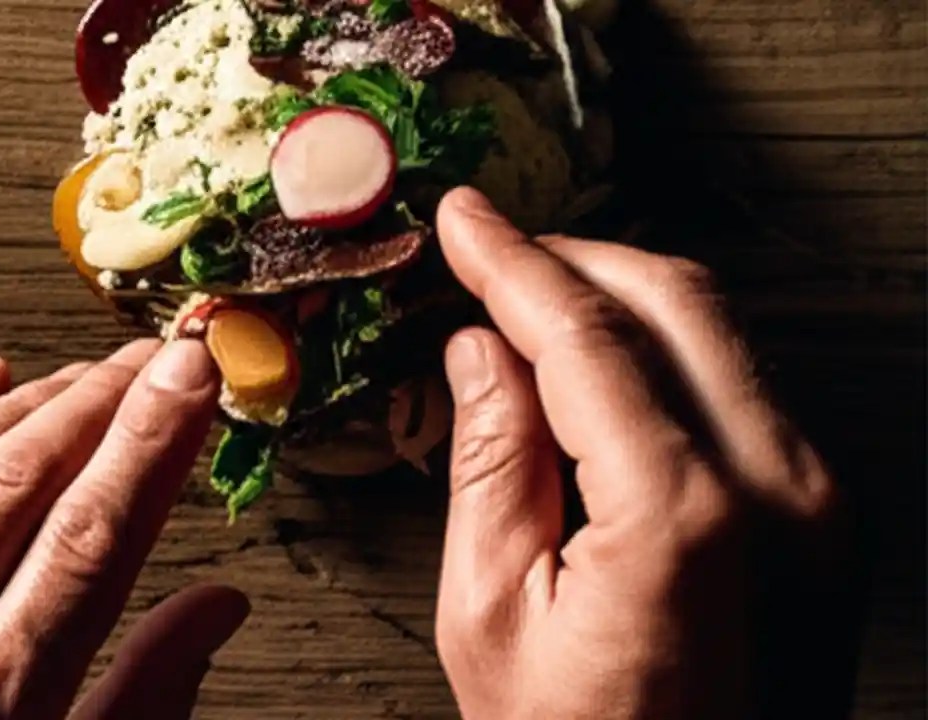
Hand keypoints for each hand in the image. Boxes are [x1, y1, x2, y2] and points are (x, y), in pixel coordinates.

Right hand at [434, 189, 853, 718]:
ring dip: (621, 303)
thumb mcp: (492, 616)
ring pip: (718, 334)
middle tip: (493, 256)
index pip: (584, 335)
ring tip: (532, 314)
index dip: (510, 262)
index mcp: (683, 518)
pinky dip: (665, 357)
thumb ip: (489, 461)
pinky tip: (600, 375)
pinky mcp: (826, 519)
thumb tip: (481, 352)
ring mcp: (819, 504)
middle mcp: (780, 492)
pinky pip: (741, 389)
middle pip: (672, 301)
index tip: (463, 223)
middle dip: (573, 258)